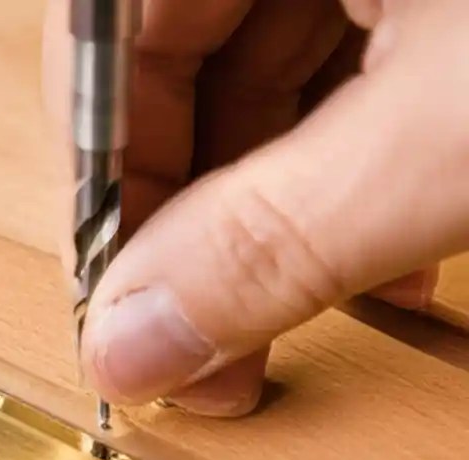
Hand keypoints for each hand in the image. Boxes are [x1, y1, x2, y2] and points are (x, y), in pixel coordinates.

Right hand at [45, 0, 468, 414]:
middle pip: (172, 64)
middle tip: (203, 339)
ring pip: (258, 78)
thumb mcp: (445, 142)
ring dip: (274, 212)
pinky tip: (380, 255)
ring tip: (305, 313)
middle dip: (192, 217)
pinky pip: (343, 71)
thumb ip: (272, 240)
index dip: (98, 184)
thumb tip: (127, 343)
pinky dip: (347, 172)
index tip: (115, 309)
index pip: (103, 43)